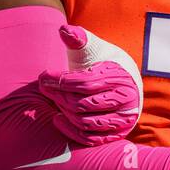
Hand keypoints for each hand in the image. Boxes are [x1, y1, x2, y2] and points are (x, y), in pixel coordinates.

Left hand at [36, 24, 142, 144]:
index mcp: (120, 77)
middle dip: (58, 96)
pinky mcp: (119, 133)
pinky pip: (91, 138)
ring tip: (53, 101)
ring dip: (63, 112)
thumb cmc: (103, 64)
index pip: (84, 83)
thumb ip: (80, 39)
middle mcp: (126, 99)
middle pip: (81, 104)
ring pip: (85, 121)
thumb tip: (64, 30)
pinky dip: (71, 131)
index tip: (42, 77)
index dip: (59, 81)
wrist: (126, 82)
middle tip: (45, 88)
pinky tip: (57, 119)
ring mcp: (124, 118)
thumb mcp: (94, 49)